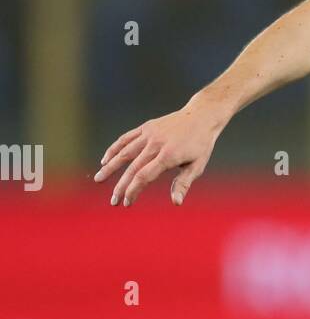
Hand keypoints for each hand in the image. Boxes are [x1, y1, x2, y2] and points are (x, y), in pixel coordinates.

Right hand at [94, 98, 224, 205]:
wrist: (201, 116)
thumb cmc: (201, 144)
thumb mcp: (197, 166)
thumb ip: (183, 184)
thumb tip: (176, 202)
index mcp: (168, 156)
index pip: (144, 176)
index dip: (133, 190)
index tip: (127, 202)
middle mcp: (155, 144)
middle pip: (132, 168)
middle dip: (121, 186)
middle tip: (113, 201)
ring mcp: (149, 134)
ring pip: (124, 152)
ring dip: (110, 167)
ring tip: (99, 179)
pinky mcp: (146, 127)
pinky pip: (126, 139)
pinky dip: (114, 149)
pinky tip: (105, 160)